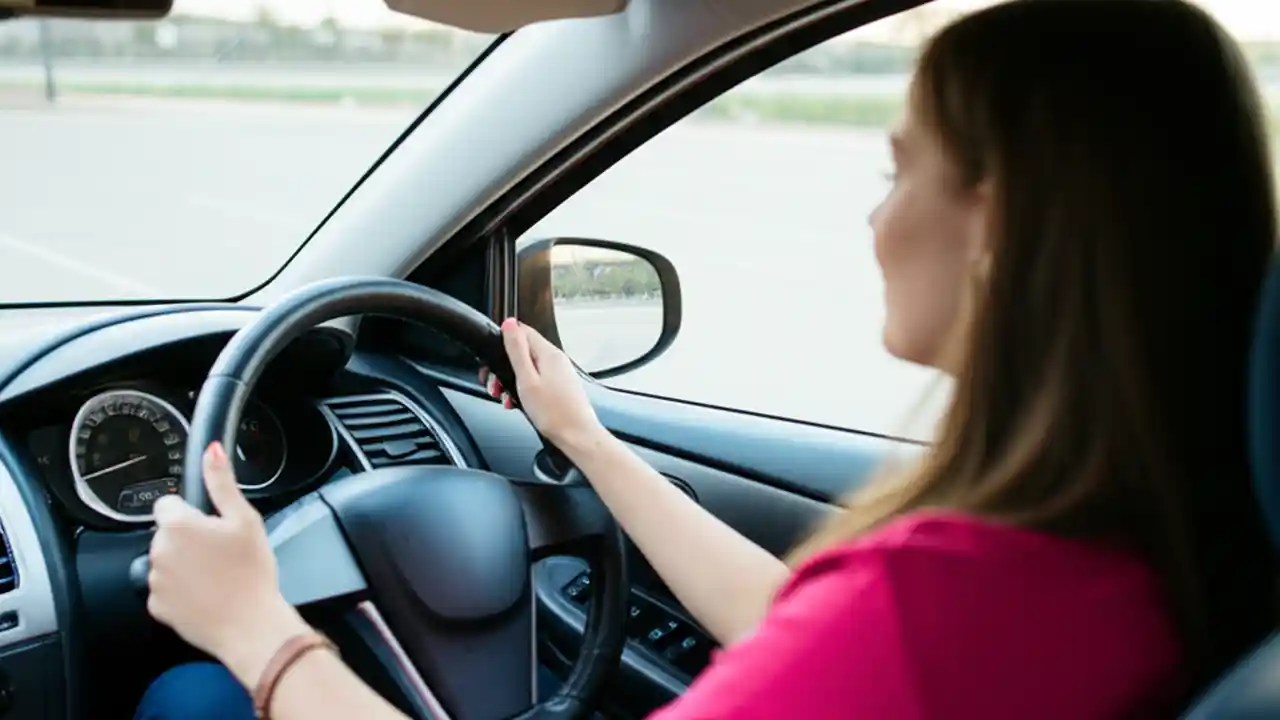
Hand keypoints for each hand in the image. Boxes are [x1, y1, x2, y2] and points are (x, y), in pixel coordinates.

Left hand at [146, 442, 308, 684]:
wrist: (250, 626)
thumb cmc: (252, 572)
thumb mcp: (245, 520)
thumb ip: (222, 483)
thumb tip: (211, 450)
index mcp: (178, 525)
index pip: (168, 504)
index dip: (192, 513)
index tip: (211, 527)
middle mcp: (158, 551)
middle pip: (167, 534)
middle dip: (188, 539)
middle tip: (220, 553)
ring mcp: (155, 581)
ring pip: (166, 561)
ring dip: (183, 564)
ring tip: (216, 576)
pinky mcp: (157, 606)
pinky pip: (165, 590)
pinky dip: (181, 591)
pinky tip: (206, 595)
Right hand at [480, 318, 604, 451]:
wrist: (577, 437)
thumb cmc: (554, 413)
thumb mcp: (527, 379)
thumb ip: (516, 350)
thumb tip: (509, 323)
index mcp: (548, 353)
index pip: (522, 331)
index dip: (503, 342)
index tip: (492, 361)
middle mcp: (556, 360)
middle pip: (523, 352)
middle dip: (504, 367)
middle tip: (495, 385)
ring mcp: (559, 374)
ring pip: (527, 369)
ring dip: (512, 381)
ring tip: (506, 398)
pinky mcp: (559, 387)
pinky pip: (536, 381)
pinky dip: (524, 390)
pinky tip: (519, 403)